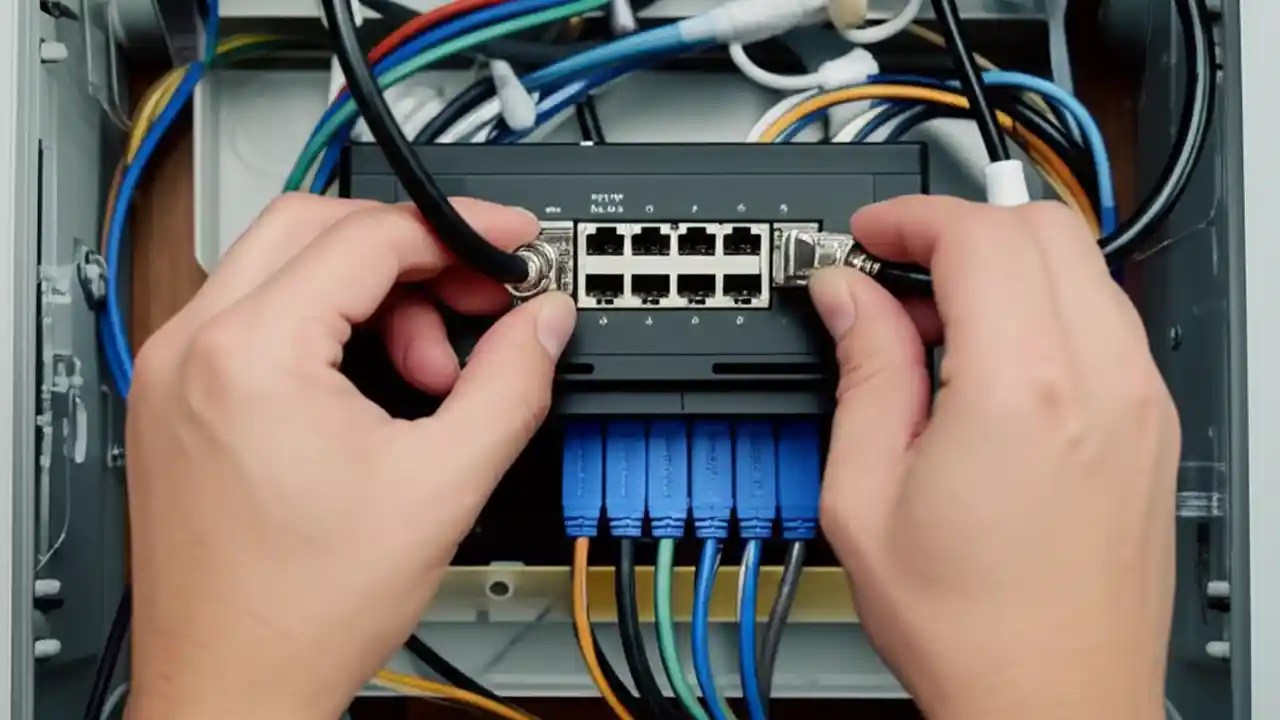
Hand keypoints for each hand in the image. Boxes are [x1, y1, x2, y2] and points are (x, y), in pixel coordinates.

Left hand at [124, 195, 575, 719]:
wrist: (233, 690)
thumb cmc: (305, 610)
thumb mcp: (443, 486)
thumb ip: (510, 385)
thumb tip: (542, 324)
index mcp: (250, 354)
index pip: (366, 236)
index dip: (456, 230)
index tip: (507, 243)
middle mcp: (191, 348)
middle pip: (314, 227)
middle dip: (409, 254)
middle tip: (473, 302)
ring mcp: (171, 374)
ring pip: (281, 268)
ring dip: (368, 295)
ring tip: (426, 374)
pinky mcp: (173, 402)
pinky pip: (254, 319)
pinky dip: (323, 328)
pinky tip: (371, 389)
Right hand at [811, 197, 1177, 719]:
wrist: (1053, 701)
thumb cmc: (967, 626)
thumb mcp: (867, 496)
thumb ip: (863, 373)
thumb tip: (847, 297)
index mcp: (1024, 393)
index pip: (980, 237)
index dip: (913, 218)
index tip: (871, 237)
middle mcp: (1102, 383)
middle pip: (1043, 228)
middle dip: (961, 227)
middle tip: (897, 271)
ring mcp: (1140, 403)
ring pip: (1081, 266)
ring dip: (1005, 265)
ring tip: (937, 326)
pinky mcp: (1151, 426)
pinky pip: (1103, 321)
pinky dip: (1044, 308)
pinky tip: (990, 364)